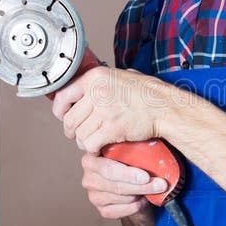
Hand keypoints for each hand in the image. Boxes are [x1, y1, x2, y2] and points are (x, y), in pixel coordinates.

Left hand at [51, 66, 168, 152]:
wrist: (165, 107)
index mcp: (95, 77)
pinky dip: (93, 149)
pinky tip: (99, 148)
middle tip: (78, 135)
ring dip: (83, 141)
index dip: (60, 110)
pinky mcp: (112, 128)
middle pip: (70, 119)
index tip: (64, 117)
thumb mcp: (122, 76)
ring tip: (92, 141)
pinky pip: (90, 143)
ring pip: (79, 133)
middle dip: (72, 131)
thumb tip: (88, 85)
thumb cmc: (147, 93)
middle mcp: (96, 92)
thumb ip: (103, 81)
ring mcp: (104, 110)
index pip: (63, 95)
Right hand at [81, 153, 167, 219]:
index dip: (127, 173)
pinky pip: (124, 210)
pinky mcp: (102, 210)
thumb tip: (154, 155)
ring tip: (153, 188)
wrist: (133, 189)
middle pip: (116, 185)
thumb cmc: (133, 166)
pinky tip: (143, 199)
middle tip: (160, 184)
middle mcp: (89, 178)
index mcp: (92, 158)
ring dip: (142, 194)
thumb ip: (135, 151)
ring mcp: (94, 196)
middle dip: (141, 185)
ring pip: (123, 198)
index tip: (145, 176)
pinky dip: (138, 205)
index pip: (108, 168)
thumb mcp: (132, 154)